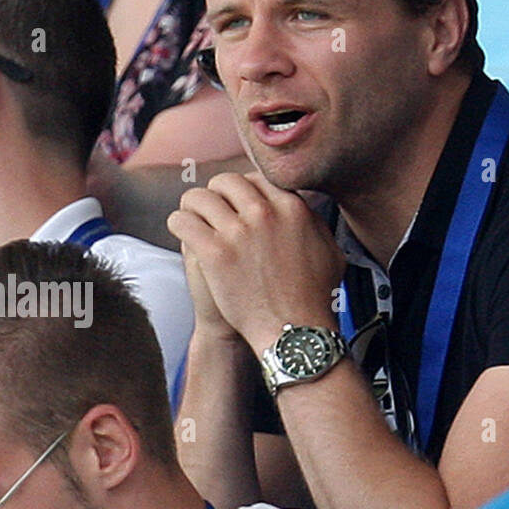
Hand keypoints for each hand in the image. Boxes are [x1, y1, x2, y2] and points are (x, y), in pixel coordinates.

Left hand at [167, 172, 345, 352]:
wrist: (294, 330)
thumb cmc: (314, 296)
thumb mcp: (329, 249)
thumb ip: (314, 221)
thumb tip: (303, 206)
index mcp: (292, 207)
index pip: (256, 178)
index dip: (243, 189)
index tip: (237, 201)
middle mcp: (265, 212)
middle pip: (226, 182)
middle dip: (216, 194)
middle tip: (212, 210)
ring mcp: (238, 231)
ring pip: (198, 197)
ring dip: (193, 207)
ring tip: (193, 220)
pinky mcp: (214, 253)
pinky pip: (182, 221)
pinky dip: (178, 224)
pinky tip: (183, 233)